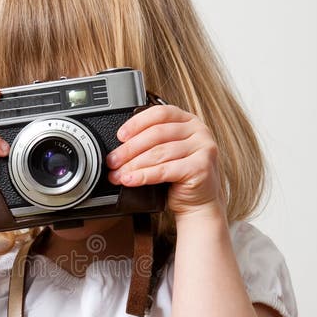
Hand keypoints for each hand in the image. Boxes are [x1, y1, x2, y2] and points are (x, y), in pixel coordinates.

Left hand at [105, 101, 225, 218]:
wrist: (198, 203)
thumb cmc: (179, 177)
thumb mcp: (166, 153)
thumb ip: (151, 143)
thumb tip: (119, 147)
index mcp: (188, 120)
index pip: (160, 113)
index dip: (137, 123)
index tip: (120, 136)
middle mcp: (199, 130)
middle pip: (156, 134)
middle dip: (129, 149)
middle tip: (112, 161)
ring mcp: (203, 148)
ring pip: (159, 153)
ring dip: (133, 165)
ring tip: (117, 174)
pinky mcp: (201, 167)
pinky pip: (165, 170)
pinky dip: (143, 176)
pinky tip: (130, 180)